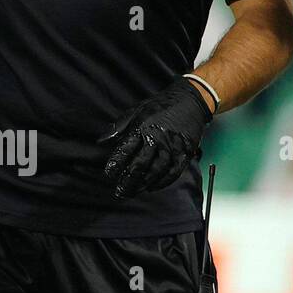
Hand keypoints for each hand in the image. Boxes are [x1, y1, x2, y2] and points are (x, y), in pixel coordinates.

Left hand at [101, 77, 212, 198]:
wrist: (190, 100)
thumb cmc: (161, 105)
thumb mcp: (136, 110)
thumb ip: (119, 126)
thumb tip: (101, 140)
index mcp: (142, 128)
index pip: (125, 149)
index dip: (116, 163)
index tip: (109, 173)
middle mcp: (157, 139)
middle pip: (140, 165)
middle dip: (128, 180)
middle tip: (119, 192)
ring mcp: (172, 147)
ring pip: (156, 171)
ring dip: (144, 184)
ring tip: (133, 192)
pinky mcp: (185, 152)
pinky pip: (174, 172)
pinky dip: (163, 182)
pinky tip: (153, 188)